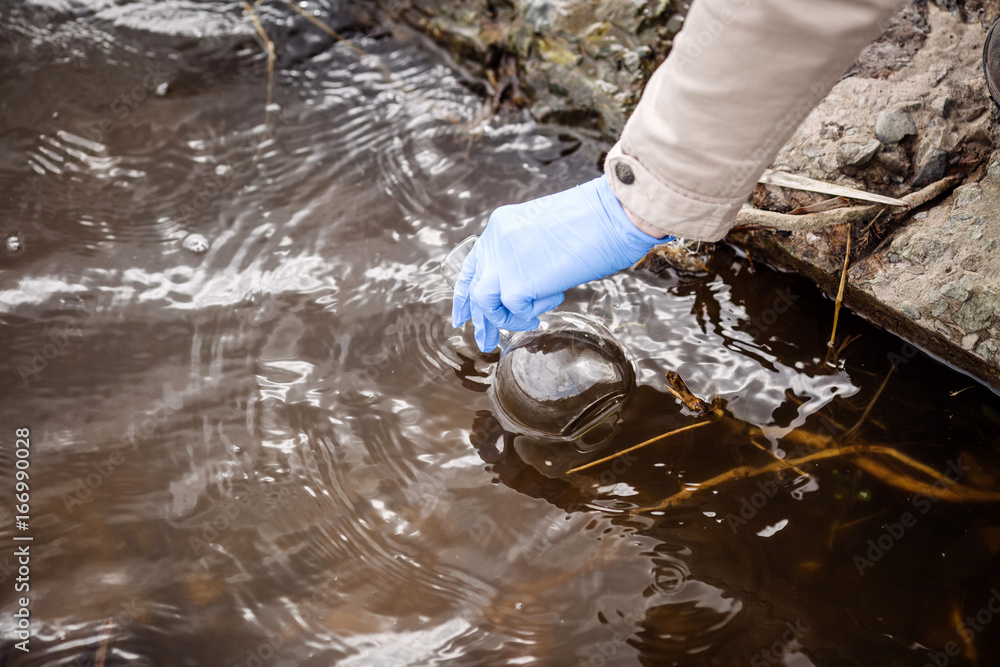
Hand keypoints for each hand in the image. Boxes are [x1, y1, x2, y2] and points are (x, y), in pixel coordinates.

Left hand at [452, 175, 669, 351]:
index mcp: (500, 225)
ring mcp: (503, 262)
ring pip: (486, 303)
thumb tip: (522, 286)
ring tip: (529, 319)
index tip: (464, 314)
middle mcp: (495, 241)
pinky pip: (515, 311)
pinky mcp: (517, 284)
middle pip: (474, 288)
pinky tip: (552, 299)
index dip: (465, 293)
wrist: (614, 215)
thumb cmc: (594, 222)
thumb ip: (524, 255)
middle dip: (481, 319)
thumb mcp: (545, 233)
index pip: (472, 265)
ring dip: (507, 317)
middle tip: (485, 341)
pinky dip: (532, 312)